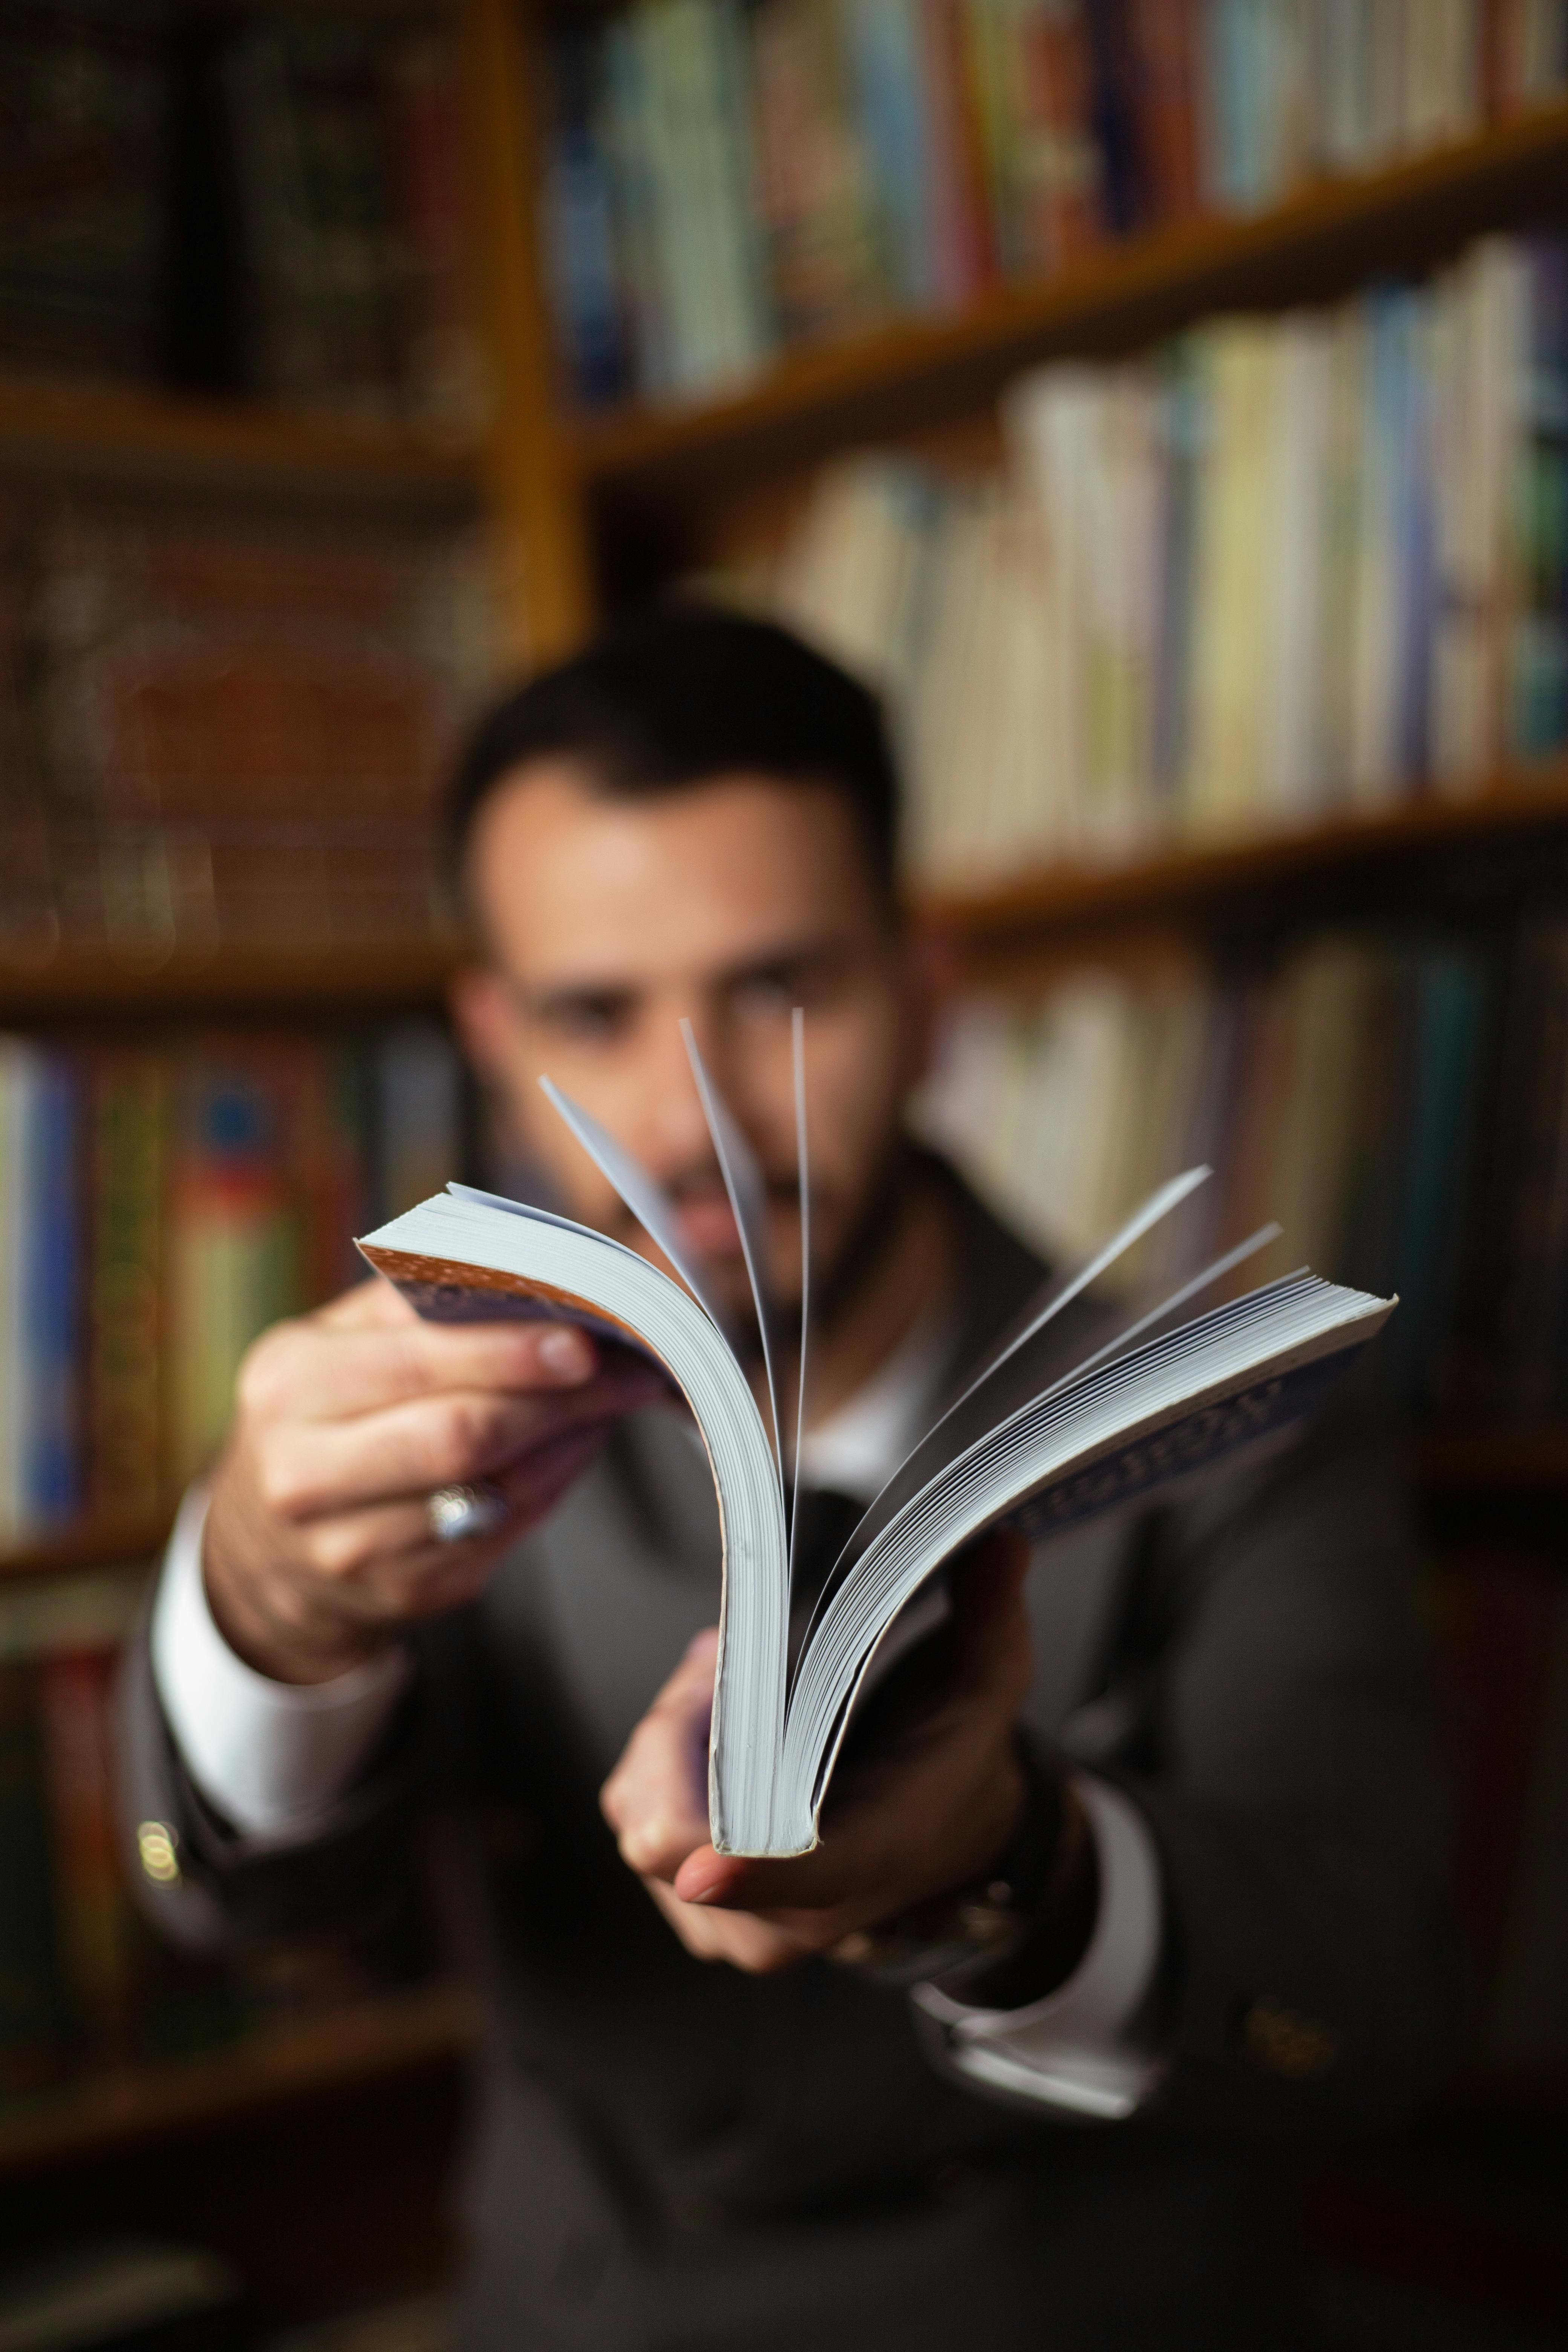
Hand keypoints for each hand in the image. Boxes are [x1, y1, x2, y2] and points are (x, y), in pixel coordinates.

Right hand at [203, 1278, 667, 1684]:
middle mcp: (305, 1473)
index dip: (512, 1352)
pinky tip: (573, 1447)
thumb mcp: (341, 1339)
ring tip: (612, 1399)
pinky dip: (552, 1484)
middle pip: (462, 1436)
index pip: (420, 1364)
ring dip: (570, 1441)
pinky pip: (504, 1533)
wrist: (264, 1543)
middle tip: (626, 1369)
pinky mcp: (401, 1593)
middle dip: (558, 1398)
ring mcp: (351, 1546)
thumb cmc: (321, 1411)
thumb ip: (425, 1299)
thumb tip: (539, 1278)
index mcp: (290, 1384)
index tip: (586, 1336)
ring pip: (494, 1490)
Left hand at [600, 1533, 1034, 1972]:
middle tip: (721, 1657)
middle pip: (680, 1824)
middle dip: (680, 1724)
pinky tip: (704, 1719)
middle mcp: (796, 1916)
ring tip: (717, 1681)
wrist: (944, 1837)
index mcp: (870, 1858)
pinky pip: (635, 1822)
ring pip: (641, 1816)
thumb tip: (1000, 1541)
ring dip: (665, 1738)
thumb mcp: (983, 1684)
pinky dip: (654, 1765)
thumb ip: (988, 1617)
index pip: (806, 1874)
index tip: (707, 1867)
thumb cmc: (951, 1756)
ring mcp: (737, 1925)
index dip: (751, 1870)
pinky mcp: (696, 1912)